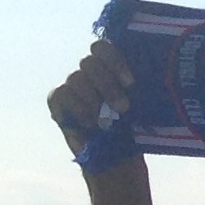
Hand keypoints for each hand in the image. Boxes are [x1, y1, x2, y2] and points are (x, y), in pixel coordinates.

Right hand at [47, 39, 135, 157]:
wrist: (118, 156)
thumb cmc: (134, 128)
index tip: (130, 84)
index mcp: (110, 67)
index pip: (103, 48)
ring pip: (76, 78)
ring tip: (107, 122)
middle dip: (107, 86)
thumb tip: (146, 76)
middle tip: (123, 108)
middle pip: (89, 62)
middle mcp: (89, 72)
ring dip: (93, 100)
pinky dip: (77, 109)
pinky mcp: (57, 100)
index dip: (115, 61)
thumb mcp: (144, 108)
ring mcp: (72, 84)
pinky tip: (89, 125)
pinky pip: (61, 95)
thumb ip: (141, 89)